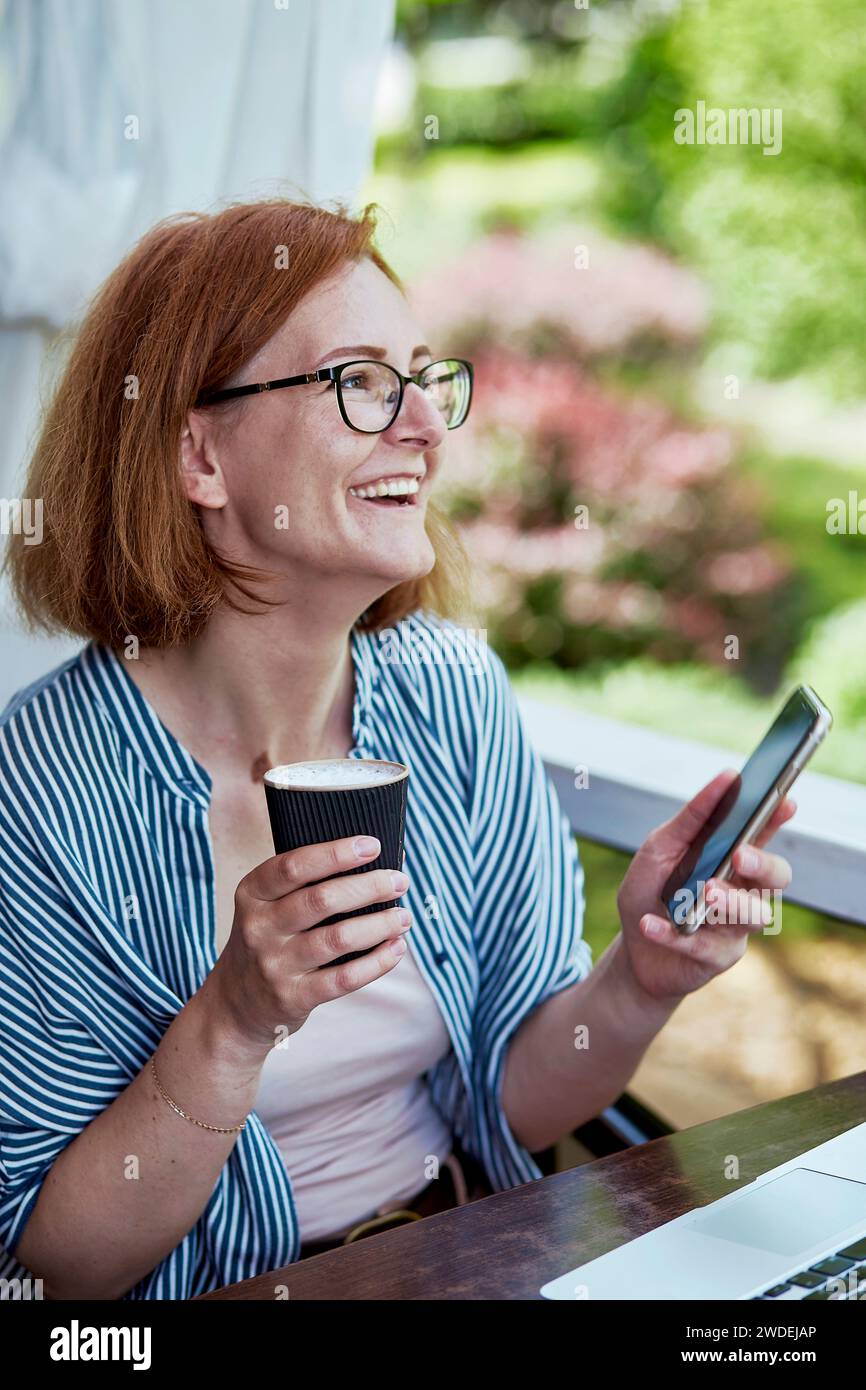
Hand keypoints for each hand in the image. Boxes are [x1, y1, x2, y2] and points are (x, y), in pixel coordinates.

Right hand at [203, 836, 411, 1055]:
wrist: (236, 1004)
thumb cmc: (268, 940)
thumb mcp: (266, 906)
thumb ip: (305, 884)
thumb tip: (373, 861)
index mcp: (253, 893)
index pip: (295, 866)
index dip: (336, 853)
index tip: (372, 845)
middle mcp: (259, 927)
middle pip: (322, 899)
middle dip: (369, 886)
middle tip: (399, 881)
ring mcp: (275, 964)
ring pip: (338, 938)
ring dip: (380, 924)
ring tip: (404, 916)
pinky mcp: (294, 997)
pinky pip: (345, 978)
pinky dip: (377, 961)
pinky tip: (396, 948)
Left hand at [616, 769, 794, 1002]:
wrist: (633, 948)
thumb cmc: (651, 891)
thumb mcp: (659, 849)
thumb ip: (691, 820)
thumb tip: (726, 779)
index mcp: (732, 859)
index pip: (763, 835)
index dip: (777, 819)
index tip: (784, 801)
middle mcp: (743, 891)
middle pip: (776, 878)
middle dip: (763, 865)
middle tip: (740, 856)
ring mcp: (735, 926)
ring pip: (754, 915)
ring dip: (729, 902)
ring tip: (704, 893)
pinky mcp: (718, 957)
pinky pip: (706, 946)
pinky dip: (674, 934)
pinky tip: (650, 924)